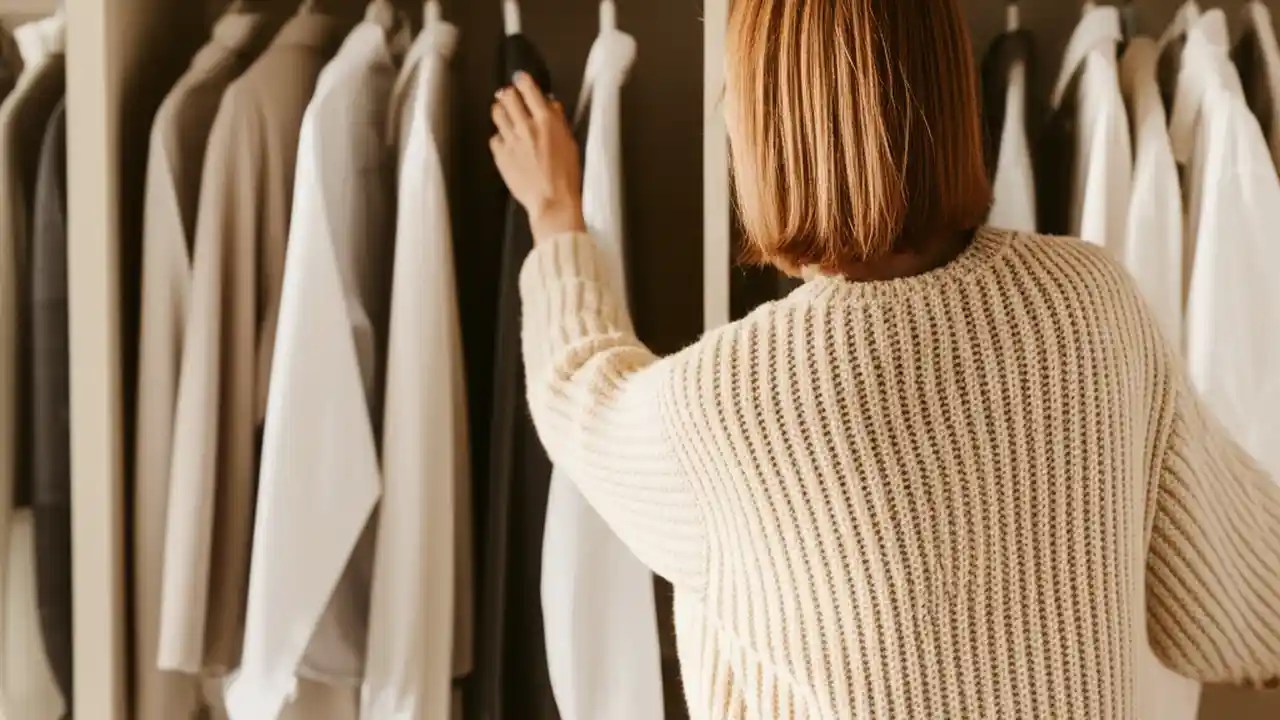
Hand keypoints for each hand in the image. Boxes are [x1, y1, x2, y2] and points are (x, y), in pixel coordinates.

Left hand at [490, 73, 585, 241]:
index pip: (529, 89)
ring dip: (501, 110)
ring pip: (497, 113)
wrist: (552, 201)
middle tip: (510, 96)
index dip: (522, 80)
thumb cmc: (566, 177)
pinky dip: (499, 137)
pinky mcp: (500, 155)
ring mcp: (511, 140)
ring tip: (504, 114)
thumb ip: (558, 122)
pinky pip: (494, 138)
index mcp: (546, 121)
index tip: (520, 79)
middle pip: (508, 96)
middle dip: (509, 94)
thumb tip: (551, 106)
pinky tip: (506, 142)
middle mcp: (526, 127)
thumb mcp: (570, 144)